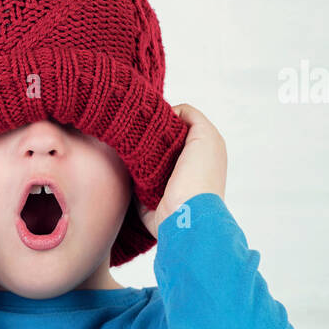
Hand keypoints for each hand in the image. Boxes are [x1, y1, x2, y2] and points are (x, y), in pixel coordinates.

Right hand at [137, 103, 226, 237]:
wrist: (184, 216)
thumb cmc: (199, 178)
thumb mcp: (206, 136)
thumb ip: (192, 117)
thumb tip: (171, 113)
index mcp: (202, 151)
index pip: (179, 126)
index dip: (166, 118)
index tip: (151, 117)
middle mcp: (185, 165)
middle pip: (161, 140)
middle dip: (149, 134)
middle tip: (135, 130)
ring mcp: (166, 181)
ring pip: (146, 156)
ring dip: (137, 151)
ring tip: (127, 144)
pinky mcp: (148, 195)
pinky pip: (134, 176)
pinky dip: (128, 169)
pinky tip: (123, 161)